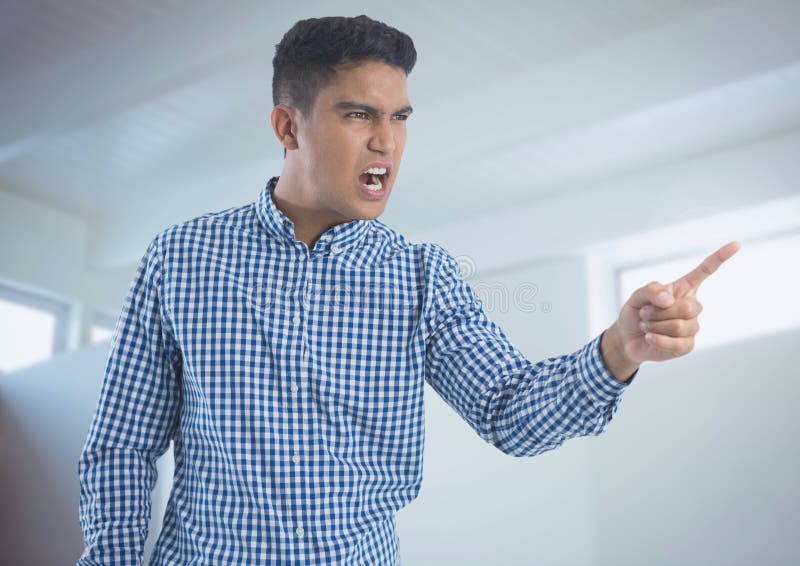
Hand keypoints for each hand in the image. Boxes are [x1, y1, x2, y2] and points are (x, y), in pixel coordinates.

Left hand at [612, 241, 740, 364]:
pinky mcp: (687, 345)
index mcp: (683, 289)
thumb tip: (670, 300)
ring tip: (646, 325)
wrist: (627, 338)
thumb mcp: (636, 296)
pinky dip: (658, 340)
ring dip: (655, 325)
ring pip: (680, 326)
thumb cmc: (635, 312)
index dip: (720, 257)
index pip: (705, 271)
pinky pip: (677, 344)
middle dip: (660, 312)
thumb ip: (651, 290)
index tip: (736, 244)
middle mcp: (691, 306)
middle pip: (689, 308)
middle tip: (645, 314)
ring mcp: (692, 327)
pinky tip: (650, 337)